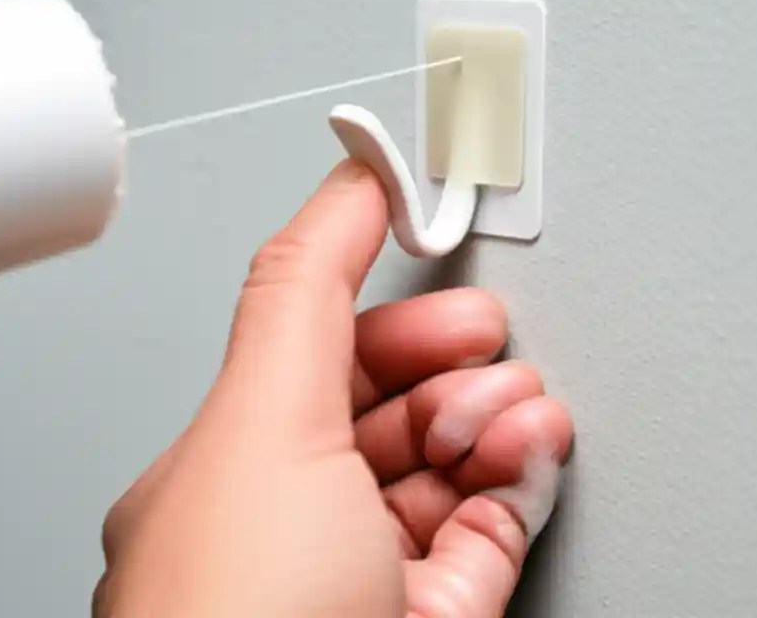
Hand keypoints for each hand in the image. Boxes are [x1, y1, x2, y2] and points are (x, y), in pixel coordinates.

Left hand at [95, 160, 573, 617]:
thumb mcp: (263, 420)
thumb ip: (304, 286)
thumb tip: (340, 178)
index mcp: (227, 466)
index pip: (307, 353)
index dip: (371, 291)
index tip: (424, 229)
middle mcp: (290, 526)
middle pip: (385, 410)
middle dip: (446, 361)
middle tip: (483, 339)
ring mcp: (364, 580)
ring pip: (447, 469)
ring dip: (493, 417)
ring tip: (513, 404)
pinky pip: (487, 533)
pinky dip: (517, 480)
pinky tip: (529, 447)